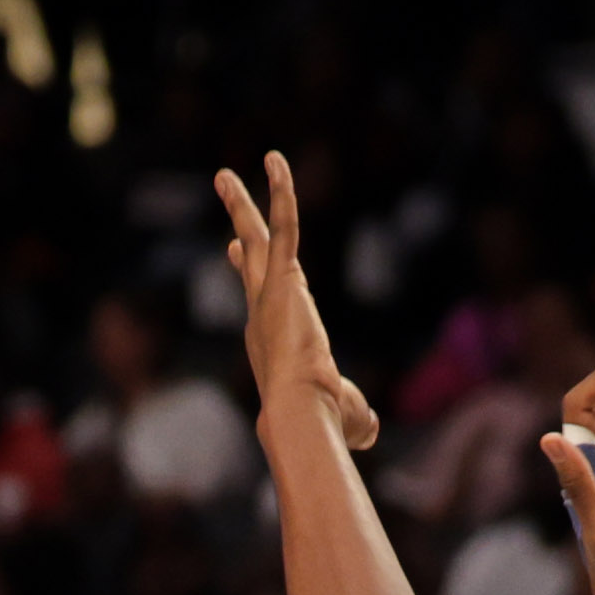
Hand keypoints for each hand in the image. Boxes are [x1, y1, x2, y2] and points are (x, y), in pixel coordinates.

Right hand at [218, 153, 375, 449]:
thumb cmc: (321, 421)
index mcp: (272, 336)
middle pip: (248, 254)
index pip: (257, 291)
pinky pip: (284, 228)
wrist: (301, 413)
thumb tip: (369, 431)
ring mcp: (267, 294)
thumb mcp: (345, 415)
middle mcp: (261, 311)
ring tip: (225, 171)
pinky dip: (281, 194)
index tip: (235, 248)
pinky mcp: (282, 279)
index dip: (246, 266)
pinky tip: (276, 163)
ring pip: (255, 236)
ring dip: (241, 200)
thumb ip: (358, 417)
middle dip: (238, 219)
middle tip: (224, 185)